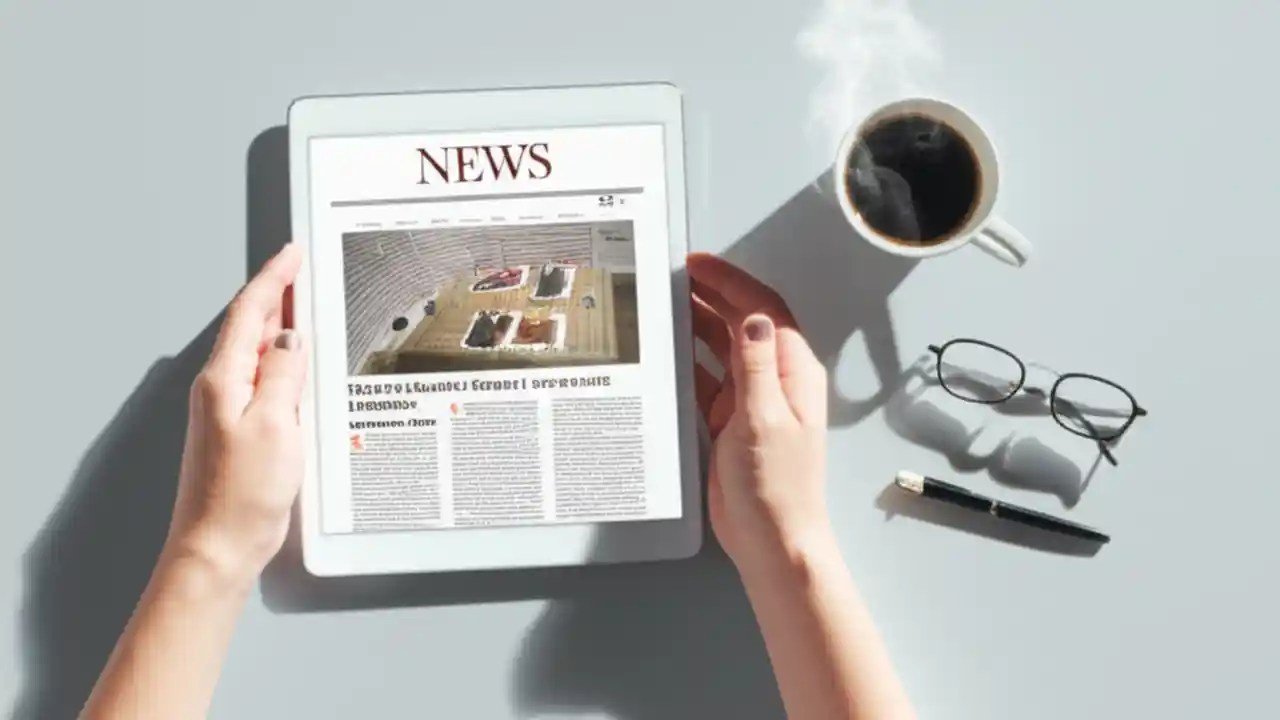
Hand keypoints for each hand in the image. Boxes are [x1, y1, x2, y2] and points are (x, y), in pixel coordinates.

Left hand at [166, 245, 307, 581]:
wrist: (218, 547)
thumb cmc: (240, 496)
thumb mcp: (274, 425)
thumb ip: (283, 375)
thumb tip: (291, 339)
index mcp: (223, 380)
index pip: (249, 313)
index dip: (273, 279)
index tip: (291, 255)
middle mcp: (220, 390)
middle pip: (250, 327)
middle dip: (278, 295)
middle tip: (303, 272)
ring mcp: (227, 411)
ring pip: (257, 354)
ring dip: (281, 328)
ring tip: (307, 309)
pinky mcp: (240, 432)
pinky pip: (263, 383)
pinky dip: (283, 364)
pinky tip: (300, 369)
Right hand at [688, 253, 832, 576]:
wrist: (772, 541)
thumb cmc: (775, 487)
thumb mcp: (762, 419)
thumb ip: (755, 365)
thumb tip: (752, 315)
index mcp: (793, 372)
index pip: (763, 309)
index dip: (731, 280)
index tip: (697, 264)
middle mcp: (775, 380)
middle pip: (742, 322)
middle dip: (710, 294)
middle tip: (672, 276)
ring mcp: (752, 401)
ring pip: (721, 349)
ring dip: (695, 325)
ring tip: (661, 304)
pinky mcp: (730, 422)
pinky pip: (707, 380)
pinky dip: (686, 363)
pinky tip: (663, 353)